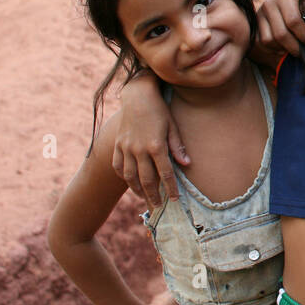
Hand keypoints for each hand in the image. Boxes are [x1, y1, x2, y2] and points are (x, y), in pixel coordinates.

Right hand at [112, 74, 183, 206]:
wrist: (137, 96)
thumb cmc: (159, 110)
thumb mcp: (173, 126)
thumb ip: (177, 146)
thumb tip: (187, 164)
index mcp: (156, 145)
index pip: (166, 173)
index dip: (171, 188)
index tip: (175, 199)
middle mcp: (139, 149)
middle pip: (147, 179)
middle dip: (153, 196)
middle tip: (158, 207)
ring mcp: (126, 147)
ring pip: (130, 176)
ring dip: (138, 190)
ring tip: (145, 199)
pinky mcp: (117, 144)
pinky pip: (117, 166)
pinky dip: (123, 177)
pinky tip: (130, 183)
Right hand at [256, 0, 304, 55]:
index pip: (293, 21)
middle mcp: (269, 3)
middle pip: (280, 34)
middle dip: (295, 47)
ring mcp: (259, 13)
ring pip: (269, 40)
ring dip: (283, 49)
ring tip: (296, 49)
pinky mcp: (254, 23)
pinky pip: (260, 43)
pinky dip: (273, 49)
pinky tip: (284, 48)